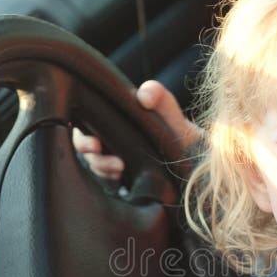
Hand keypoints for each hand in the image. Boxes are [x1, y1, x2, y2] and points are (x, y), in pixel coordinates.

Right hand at [73, 79, 200, 178]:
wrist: (193, 155)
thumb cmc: (177, 129)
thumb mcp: (169, 110)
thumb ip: (160, 96)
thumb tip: (144, 95)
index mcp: (113, 119)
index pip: (84, 125)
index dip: (83, 135)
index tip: (95, 144)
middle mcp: (108, 139)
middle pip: (84, 149)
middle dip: (93, 156)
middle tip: (112, 162)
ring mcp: (113, 158)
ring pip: (94, 165)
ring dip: (103, 169)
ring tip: (121, 169)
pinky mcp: (121, 177)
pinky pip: (106, 181)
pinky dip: (111, 180)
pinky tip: (123, 179)